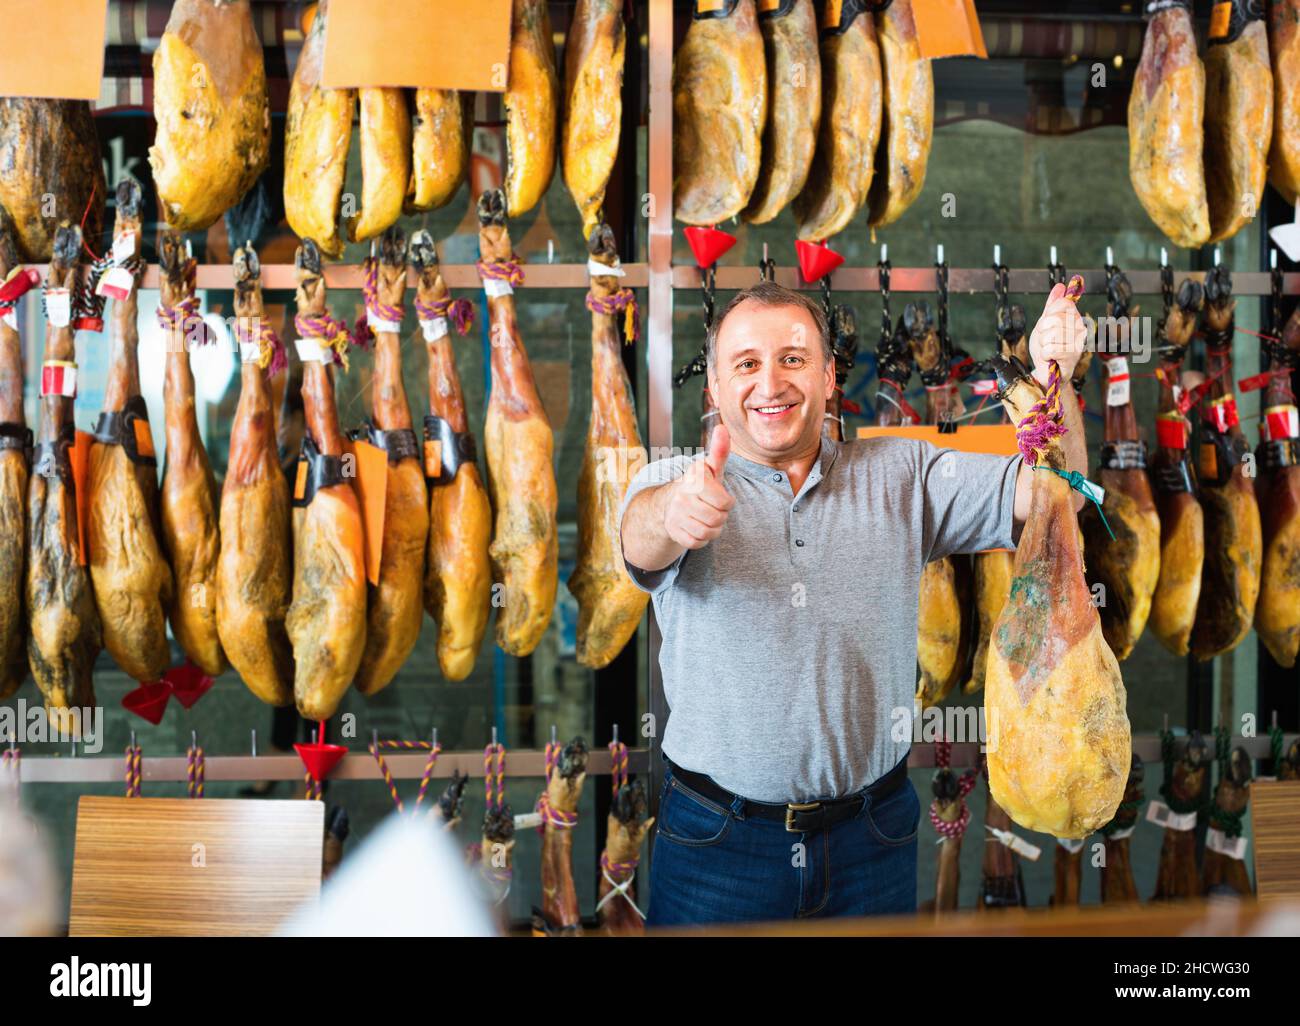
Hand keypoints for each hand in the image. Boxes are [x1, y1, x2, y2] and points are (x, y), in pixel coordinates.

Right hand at [664, 424, 733, 549]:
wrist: (671, 502)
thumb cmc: (700, 484)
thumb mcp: (710, 468)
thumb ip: (719, 450)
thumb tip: (722, 428)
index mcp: (695, 480)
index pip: (724, 503)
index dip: (727, 502)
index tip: (719, 496)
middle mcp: (682, 496)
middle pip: (718, 519)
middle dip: (720, 516)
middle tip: (713, 508)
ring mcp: (675, 515)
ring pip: (708, 532)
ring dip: (713, 528)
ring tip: (707, 518)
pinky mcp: (674, 532)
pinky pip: (697, 542)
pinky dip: (702, 539)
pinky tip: (697, 527)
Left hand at [1028, 282, 1088, 386]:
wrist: (1045, 371)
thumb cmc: (1046, 347)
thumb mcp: (1045, 323)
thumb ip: (1052, 305)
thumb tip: (1060, 286)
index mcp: (1074, 316)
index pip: (1062, 303)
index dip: (1048, 315)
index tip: (1047, 325)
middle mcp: (1080, 327)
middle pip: (1053, 319)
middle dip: (1042, 332)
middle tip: (1046, 341)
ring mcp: (1078, 341)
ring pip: (1050, 334)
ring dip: (1043, 344)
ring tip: (1048, 350)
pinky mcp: (1073, 356)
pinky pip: (1051, 348)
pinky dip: (1045, 354)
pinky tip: (1050, 358)